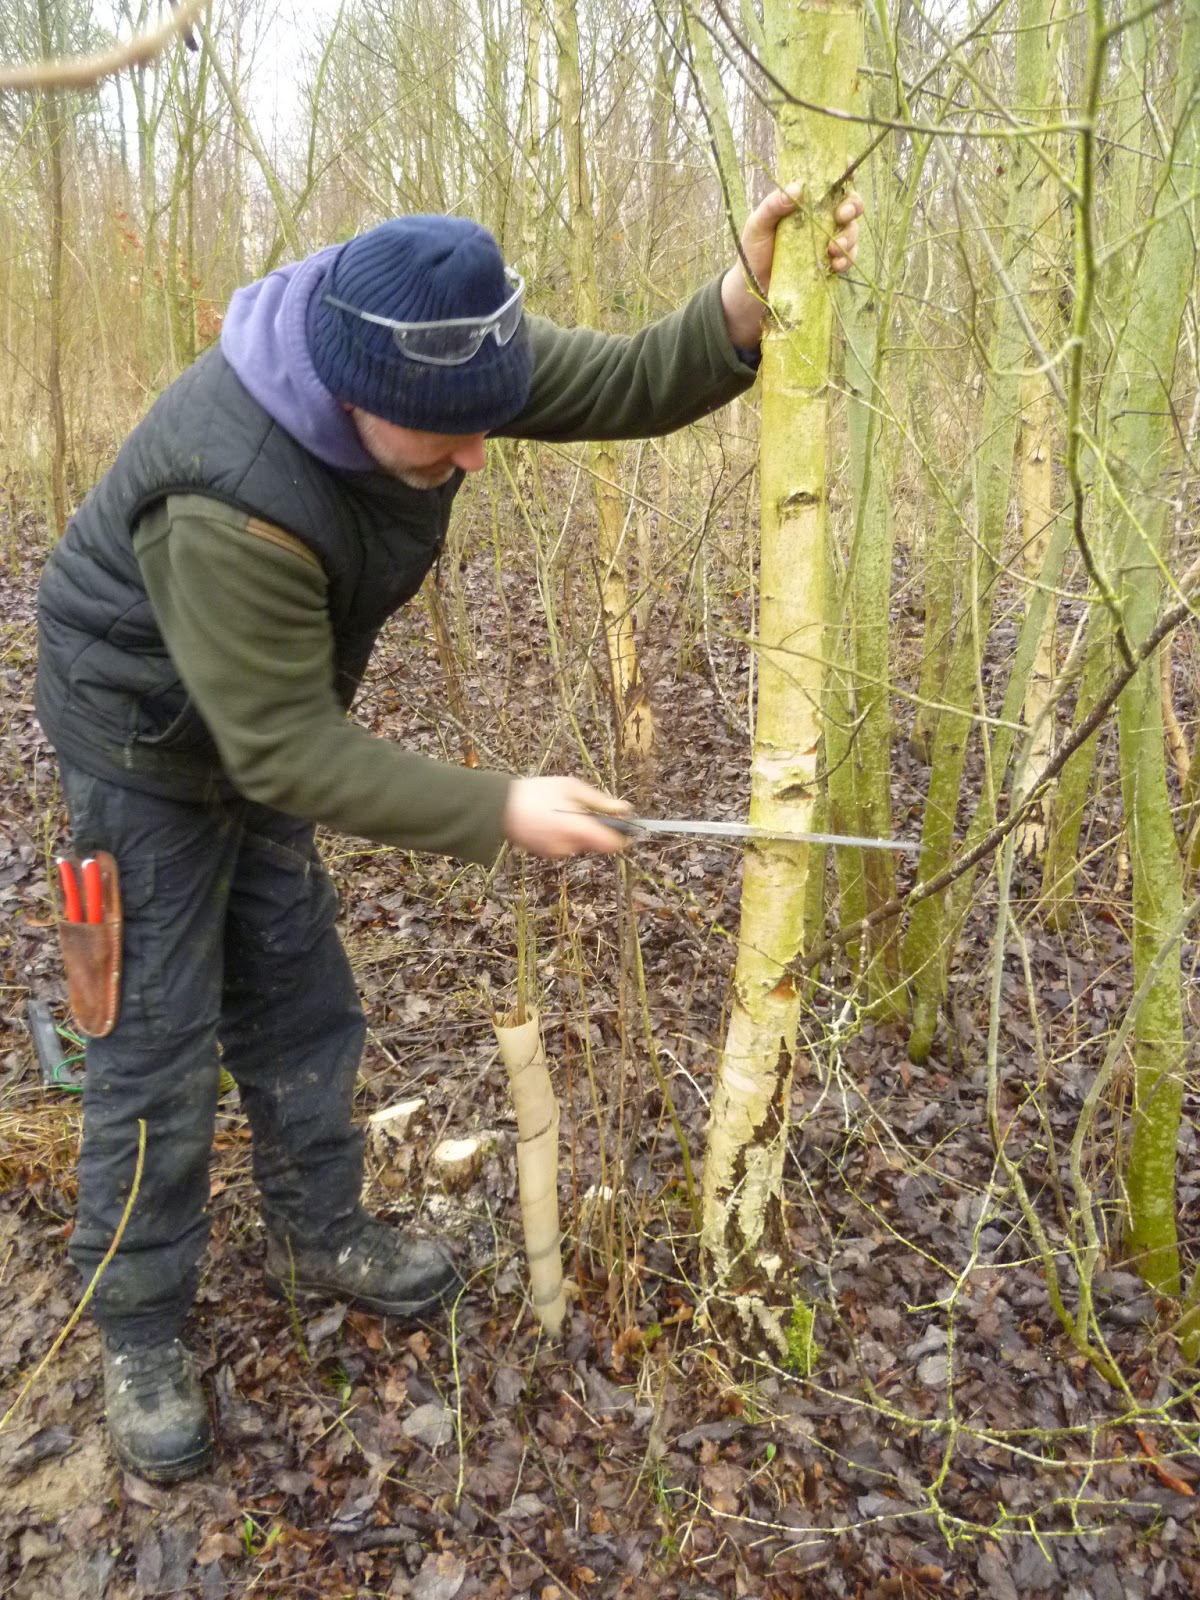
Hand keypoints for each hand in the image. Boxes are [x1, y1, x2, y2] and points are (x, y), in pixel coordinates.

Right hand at [503, 776, 631, 858]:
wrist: (500, 807)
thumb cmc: (536, 792)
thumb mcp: (571, 788)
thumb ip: (599, 801)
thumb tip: (624, 809)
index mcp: (578, 829)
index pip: (613, 844)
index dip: (622, 835)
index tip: (624, 825)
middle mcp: (570, 846)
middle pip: (597, 844)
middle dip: (596, 830)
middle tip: (582, 810)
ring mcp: (557, 853)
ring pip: (581, 845)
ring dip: (579, 832)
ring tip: (560, 812)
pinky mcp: (546, 855)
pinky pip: (565, 847)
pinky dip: (564, 836)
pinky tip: (550, 821)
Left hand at [720, 186, 864, 347]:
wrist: (754, 285)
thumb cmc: (754, 249)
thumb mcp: (758, 224)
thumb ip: (773, 205)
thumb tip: (797, 187)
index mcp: (805, 201)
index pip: (830, 182)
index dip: (845, 173)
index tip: (850, 173)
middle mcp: (821, 217)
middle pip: (851, 204)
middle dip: (853, 206)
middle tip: (842, 215)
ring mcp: (828, 240)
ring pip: (852, 231)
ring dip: (849, 236)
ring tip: (833, 248)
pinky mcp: (830, 262)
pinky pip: (849, 257)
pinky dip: (847, 259)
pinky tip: (836, 264)